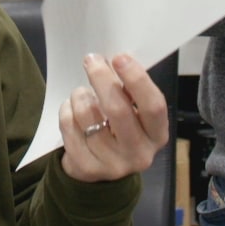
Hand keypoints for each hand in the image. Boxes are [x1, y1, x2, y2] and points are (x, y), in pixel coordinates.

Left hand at [59, 53, 168, 181]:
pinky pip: (70, 127)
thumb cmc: (121, 130)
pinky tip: (72, 108)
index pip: (153, 106)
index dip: (137, 79)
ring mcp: (112, 165)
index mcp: (157, 135)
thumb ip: (131, 93)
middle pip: (118, 110)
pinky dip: (67, 110)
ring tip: (81, 93)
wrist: (100, 168)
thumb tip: (114, 63)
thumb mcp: (136, 115)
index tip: (119, 57)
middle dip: (102, 79)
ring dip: (80, 95)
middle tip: (91, 60)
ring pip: (88, 116)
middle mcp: (139, 154)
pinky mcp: (86, 168)